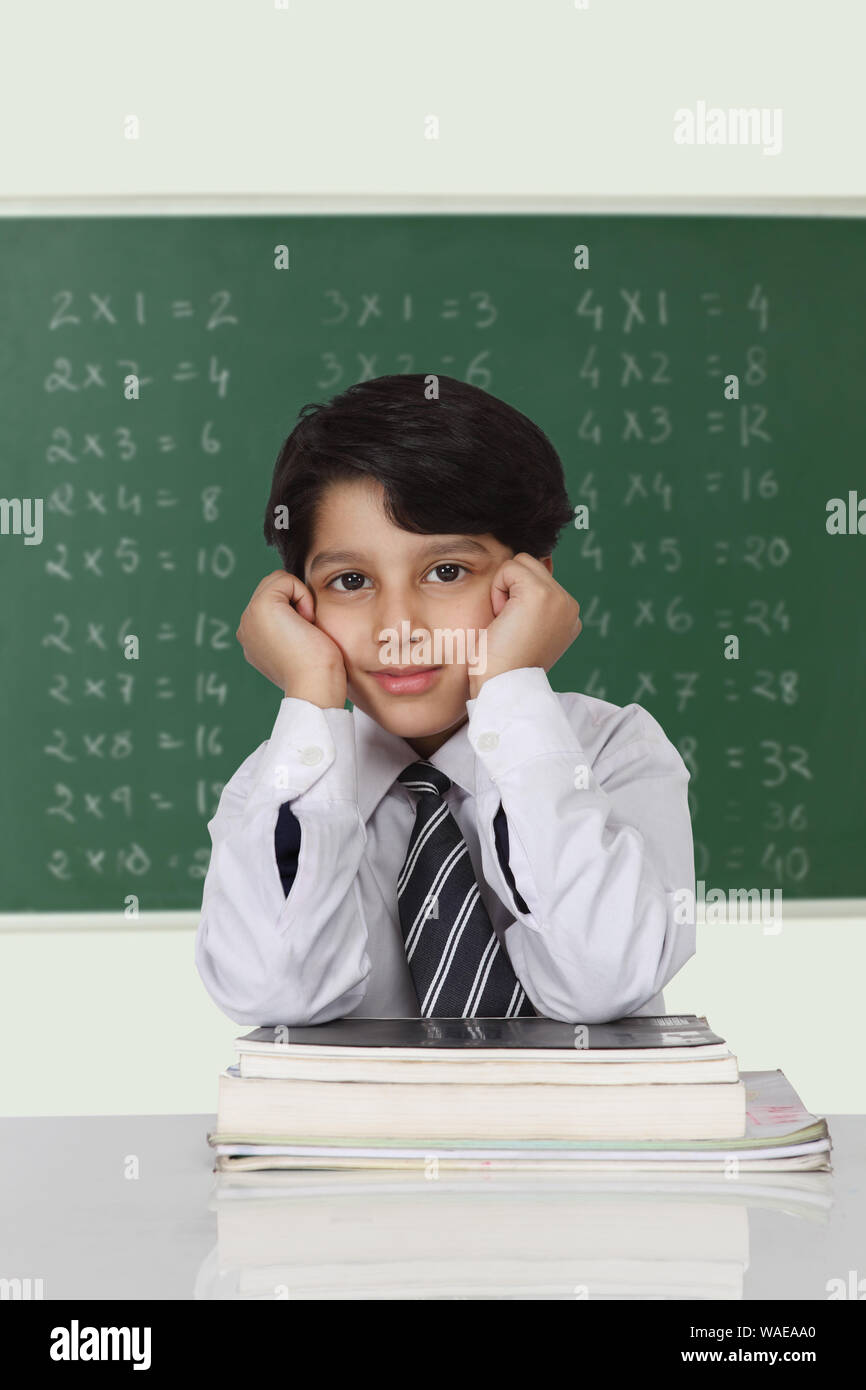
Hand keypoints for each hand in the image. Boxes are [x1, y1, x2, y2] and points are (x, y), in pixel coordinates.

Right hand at [236, 570, 347, 706]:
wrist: (316, 687)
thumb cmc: (319, 673)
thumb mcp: (300, 647)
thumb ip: (291, 629)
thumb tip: (301, 614)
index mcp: (254, 639)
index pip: (274, 603)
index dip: (297, 610)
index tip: (304, 640)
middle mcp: (246, 627)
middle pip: (274, 587)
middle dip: (296, 602)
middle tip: (306, 633)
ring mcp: (249, 617)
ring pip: (278, 582)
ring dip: (299, 599)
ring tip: (304, 628)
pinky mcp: (261, 606)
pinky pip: (284, 579)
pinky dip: (302, 595)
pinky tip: (305, 622)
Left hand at [468, 553, 581, 697]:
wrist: (501, 688)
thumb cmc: (501, 666)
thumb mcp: (523, 631)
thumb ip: (529, 604)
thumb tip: (519, 569)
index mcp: (568, 616)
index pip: (538, 579)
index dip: (515, 599)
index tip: (515, 633)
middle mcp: (570, 605)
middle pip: (530, 566)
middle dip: (510, 590)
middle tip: (508, 626)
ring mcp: (559, 598)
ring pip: (521, 563)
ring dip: (504, 589)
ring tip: (506, 623)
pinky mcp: (540, 593)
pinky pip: (509, 568)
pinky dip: (497, 590)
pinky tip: (502, 619)